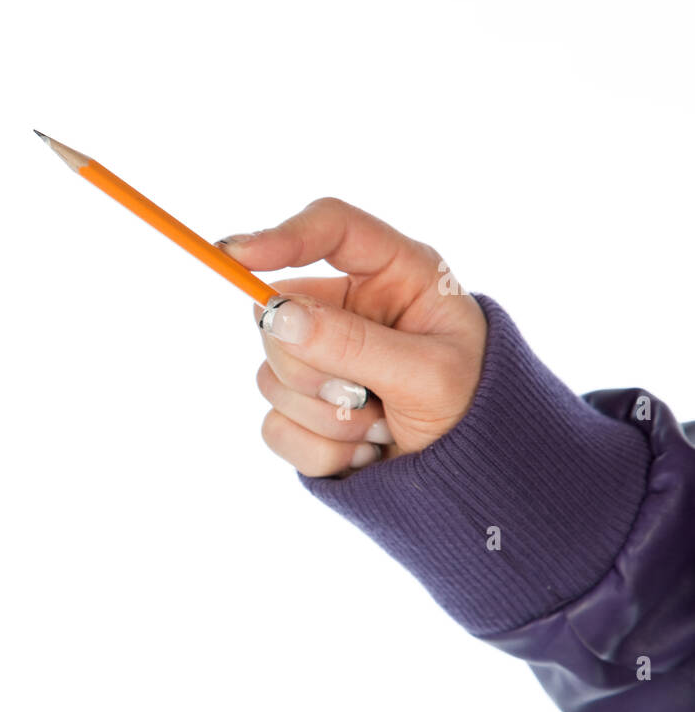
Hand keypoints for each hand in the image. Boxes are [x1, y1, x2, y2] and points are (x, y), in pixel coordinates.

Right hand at [217, 198, 486, 475]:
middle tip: (367, 397)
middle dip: (317, 370)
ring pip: (272, 379)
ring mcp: (320, 360)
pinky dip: (320, 450)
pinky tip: (363, 451)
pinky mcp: (302, 411)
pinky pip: (275, 427)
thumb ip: (354, 343)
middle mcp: (349, 309)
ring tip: (381, 426)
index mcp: (392, 275)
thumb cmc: (475, 411)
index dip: (281, 237)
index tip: (234, 254)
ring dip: (327, 418)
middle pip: (279, 318)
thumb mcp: (427, 374)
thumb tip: (275, 316)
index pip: (329, 230)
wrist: (477, 481)